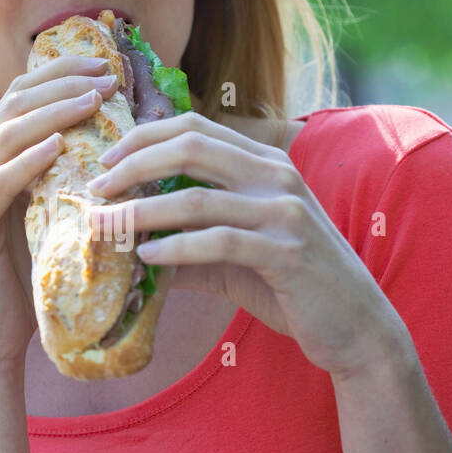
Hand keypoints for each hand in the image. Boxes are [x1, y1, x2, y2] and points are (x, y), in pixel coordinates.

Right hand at [0, 55, 118, 368]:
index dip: (61, 72)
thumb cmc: (30, 277)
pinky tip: (61, 144)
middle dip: (62, 82)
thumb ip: (68, 176)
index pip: (19, 95)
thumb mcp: (52, 214)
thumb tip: (123, 142)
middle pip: (12, 102)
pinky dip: (30, 158)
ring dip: (54, 111)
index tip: (106, 65)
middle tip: (107, 74)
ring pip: (6, 133)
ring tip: (93, 99)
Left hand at [85, 111, 408, 379]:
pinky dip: (175, 249)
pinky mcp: (286, 251)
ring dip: (142, 212)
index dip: (144, 138)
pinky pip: (218, 242)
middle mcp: (276, 176)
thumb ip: (188, 243)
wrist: (356, 325)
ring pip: (197, 198)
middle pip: (190, 147)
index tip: (106, 162)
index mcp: (264, 163)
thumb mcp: (234, 257)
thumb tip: (128, 245)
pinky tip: (145, 259)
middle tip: (95, 188)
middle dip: (134, 164)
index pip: (195, 127)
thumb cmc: (292, 285)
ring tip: (106, 226)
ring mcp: (284, 212)